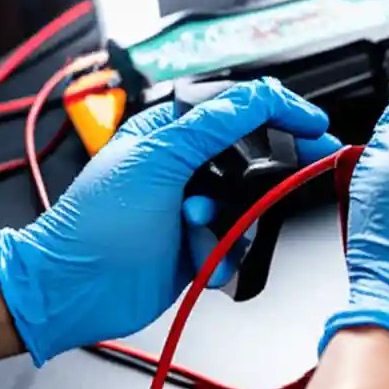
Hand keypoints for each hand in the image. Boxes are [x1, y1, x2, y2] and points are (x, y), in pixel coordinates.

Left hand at [0, 78, 340, 363]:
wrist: (74, 290)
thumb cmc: (93, 224)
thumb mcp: (157, 159)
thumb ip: (212, 125)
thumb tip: (258, 97)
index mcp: (172, 134)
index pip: (239, 110)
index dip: (281, 113)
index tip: (314, 125)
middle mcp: (186, 169)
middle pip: (253, 163)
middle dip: (262, 181)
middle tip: (299, 177)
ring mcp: (194, 210)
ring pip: (250, 209)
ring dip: (231, 226)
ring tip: (195, 232)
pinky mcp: (200, 247)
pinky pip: (239, 247)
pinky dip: (226, 257)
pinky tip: (200, 260)